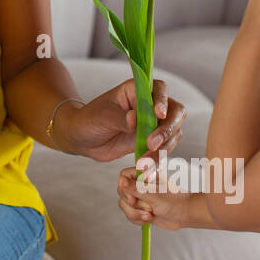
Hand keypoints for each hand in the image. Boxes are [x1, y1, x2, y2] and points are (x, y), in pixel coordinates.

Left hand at [55, 78, 185, 163]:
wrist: (83, 139)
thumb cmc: (90, 120)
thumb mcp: (102, 117)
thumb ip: (119, 118)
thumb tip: (134, 119)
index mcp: (137, 90)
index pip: (160, 89)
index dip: (163, 101)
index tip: (158, 114)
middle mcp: (150, 105)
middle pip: (175, 112)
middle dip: (168, 129)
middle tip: (152, 144)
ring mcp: (154, 124)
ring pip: (173, 133)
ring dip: (164, 148)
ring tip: (145, 162)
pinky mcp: (152, 141)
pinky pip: (164, 149)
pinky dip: (158, 160)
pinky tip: (147, 170)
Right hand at [116, 163, 190, 230]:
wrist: (185, 214)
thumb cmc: (175, 200)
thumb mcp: (154, 194)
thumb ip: (136, 188)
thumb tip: (120, 180)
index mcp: (143, 175)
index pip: (124, 176)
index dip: (125, 187)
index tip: (133, 197)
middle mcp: (140, 185)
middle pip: (122, 193)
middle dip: (133, 204)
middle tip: (147, 208)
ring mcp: (140, 197)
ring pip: (125, 205)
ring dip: (136, 213)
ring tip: (150, 214)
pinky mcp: (141, 209)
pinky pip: (130, 215)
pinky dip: (138, 219)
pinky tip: (150, 219)